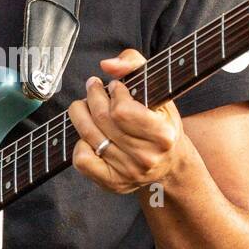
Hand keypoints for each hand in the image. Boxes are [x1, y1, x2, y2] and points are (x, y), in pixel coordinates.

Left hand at [67, 48, 185, 194]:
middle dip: (92, 95)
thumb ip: (135, 65)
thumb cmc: (161, 122)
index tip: (116, 87)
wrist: (169, 164)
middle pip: (102, 120)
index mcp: (163, 135)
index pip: (122, 111)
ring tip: (85, 104)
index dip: (114, 92)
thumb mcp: (158, 90)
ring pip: (88, 136)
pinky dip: (79, 143)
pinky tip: (89, 135)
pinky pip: (82, 160)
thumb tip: (106, 65)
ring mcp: (128, 172)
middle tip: (93, 86)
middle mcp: (146, 157)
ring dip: (80, 113)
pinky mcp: (113, 183)